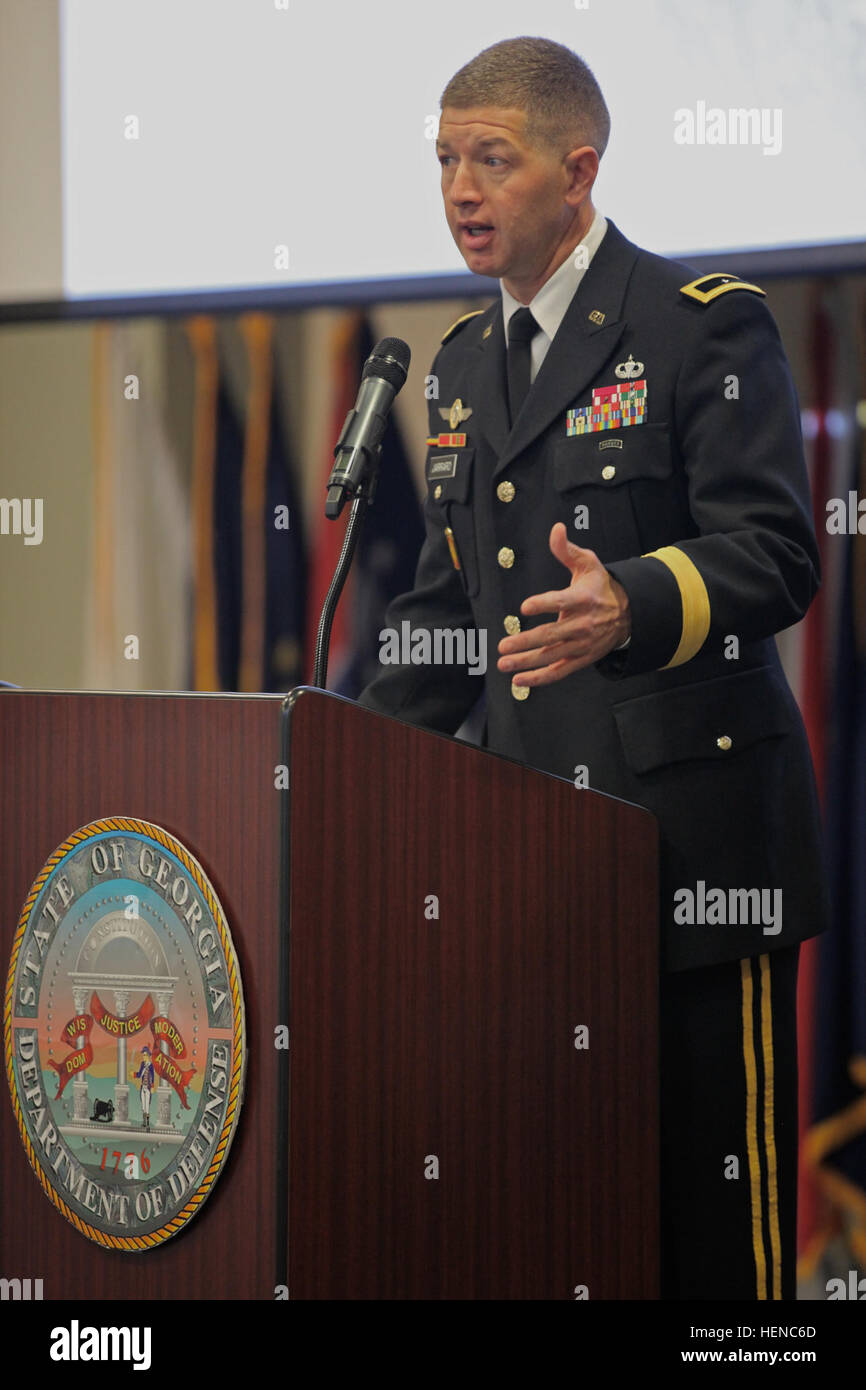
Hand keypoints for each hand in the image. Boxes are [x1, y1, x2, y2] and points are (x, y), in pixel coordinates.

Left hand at [497, 523, 629, 687]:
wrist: (628, 613)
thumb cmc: (599, 586)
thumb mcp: (588, 563)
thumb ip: (567, 550)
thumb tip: (556, 529)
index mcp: (583, 599)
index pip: (561, 601)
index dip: (544, 604)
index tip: (524, 607)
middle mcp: (582, 624)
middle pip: (551, 635)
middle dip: (526, 642)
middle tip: (503, 645)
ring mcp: (581, 645)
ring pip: (551, 656)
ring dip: (526, 662)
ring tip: (503, 663)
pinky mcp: (580, 659)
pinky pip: (558, 671)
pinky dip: (539, 679)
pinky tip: (518, 680)